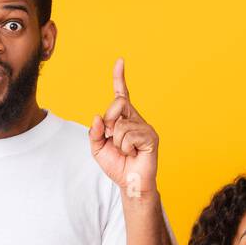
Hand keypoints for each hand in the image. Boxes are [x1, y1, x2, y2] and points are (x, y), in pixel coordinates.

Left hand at [90, 58, 158, 199]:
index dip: (119, 77)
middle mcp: (135, 118)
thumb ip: (93, 132)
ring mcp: (145, 127)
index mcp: (123, 118)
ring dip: (117, 142)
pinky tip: (133, 153)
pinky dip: (126, 147)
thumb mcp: (97, 148)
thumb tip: (97, 117)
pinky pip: (129, 135)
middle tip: (113, 140)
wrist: (129, 183)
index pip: (121, 94)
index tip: (120, 61)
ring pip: (120, 125)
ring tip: (126, 151)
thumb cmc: (116, 165)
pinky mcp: (151, 137)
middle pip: (117, 104)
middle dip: (109, 123)